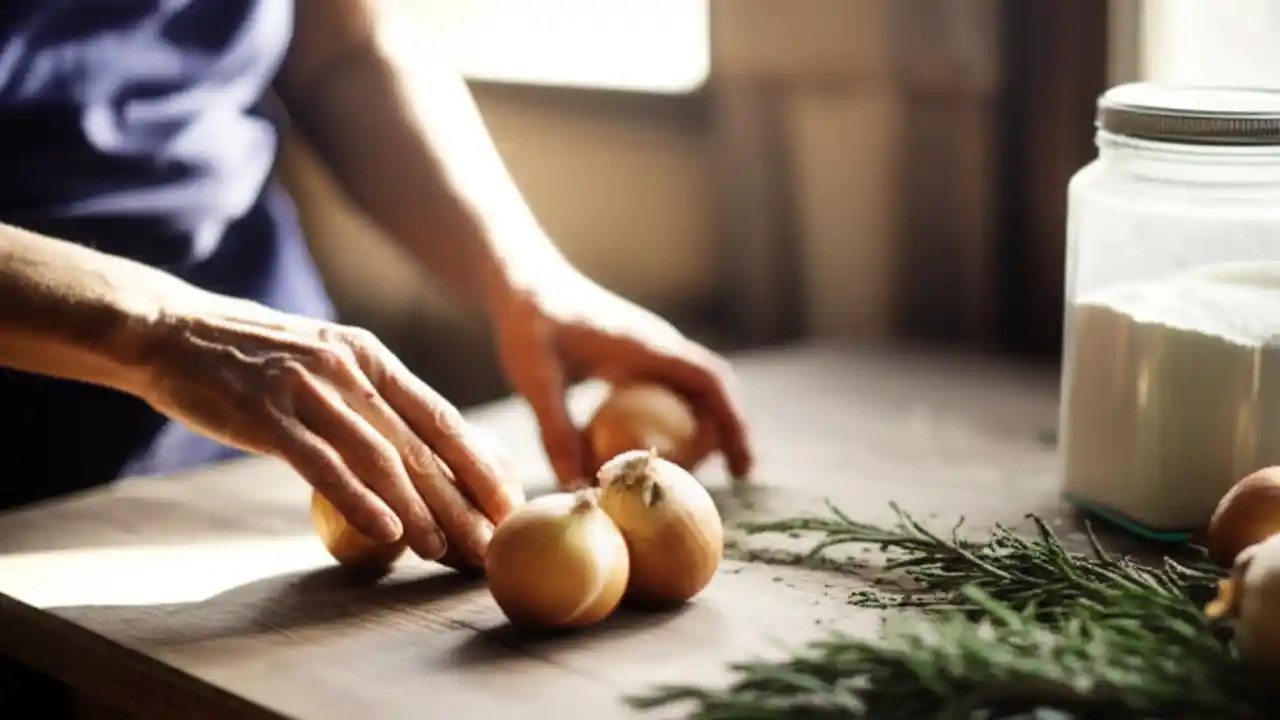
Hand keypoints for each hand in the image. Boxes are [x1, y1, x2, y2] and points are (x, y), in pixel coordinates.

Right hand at [134, 291, 515, 566]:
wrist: (171, 329)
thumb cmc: (251, 358)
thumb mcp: (322, 363)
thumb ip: (366, 400)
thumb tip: (411, 452)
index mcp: (369, 358)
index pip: (441, 417)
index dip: (479, 463)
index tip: (508, 502)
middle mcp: (349, 370)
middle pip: (420, 444)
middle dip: (463, 498)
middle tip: (490, 542)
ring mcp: (308, 390)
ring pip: (380, 457)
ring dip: (420, 508)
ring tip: (447, 549)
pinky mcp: (265, 415)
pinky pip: (322, 466)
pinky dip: (360, 501)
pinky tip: (387, 532)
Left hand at [489, 267, 753, 488]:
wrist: (522, 281)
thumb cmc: (527, 321)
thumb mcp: (535, 377)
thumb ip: (555, 429)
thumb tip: (575, 484)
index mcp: (646, 346)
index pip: (710, 381)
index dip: (732, 422)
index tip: (742, 465)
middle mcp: (657, 348)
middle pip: (710, 395)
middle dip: (723, 437)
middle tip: (722, 482)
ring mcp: (648, 355)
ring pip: (691, 397)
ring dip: (698, 434)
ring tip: (686, 477)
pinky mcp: (632, 362)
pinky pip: (664, 398)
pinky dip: (669, 428)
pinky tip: (646, 458)